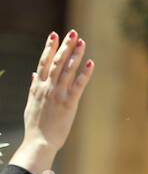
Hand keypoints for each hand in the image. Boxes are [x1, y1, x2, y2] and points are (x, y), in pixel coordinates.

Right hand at [10, 30, 93, 173]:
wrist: (39, 141)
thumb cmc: (36, 125)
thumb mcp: (31, 103)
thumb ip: (33, 87)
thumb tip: (33, 74)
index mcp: (37, 87)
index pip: (43, 62)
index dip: (49, 47)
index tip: (53, 35)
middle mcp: (47, 87)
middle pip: (56, 62)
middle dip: (64, 46)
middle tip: (72, 32)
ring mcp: (57, 94)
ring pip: (67, 70)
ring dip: (75, 55)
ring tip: (82, 42)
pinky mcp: (69, 103)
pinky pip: (78, 85)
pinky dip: (85, 73)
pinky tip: (91, 63)